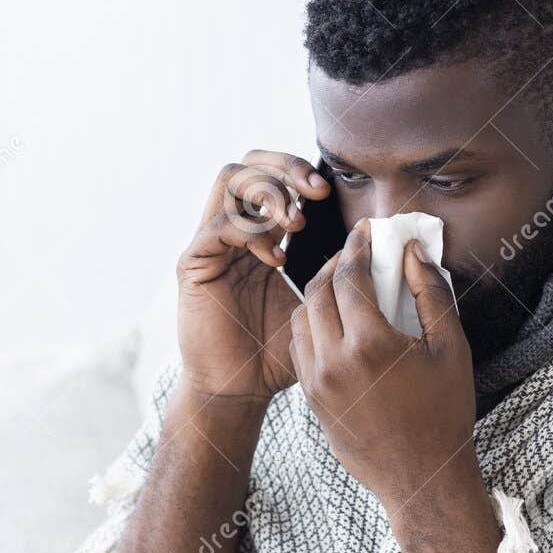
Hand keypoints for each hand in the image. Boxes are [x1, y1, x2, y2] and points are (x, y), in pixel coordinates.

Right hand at [177, 151, 330, 402]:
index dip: (299, 171)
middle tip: (314, 192)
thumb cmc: (274, 351)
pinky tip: (275, 259)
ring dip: (268, 192)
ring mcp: (210, 245)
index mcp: (258, 235)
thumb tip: (358, 234)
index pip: (270, 175)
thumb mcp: (315, 302)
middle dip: (285, 168)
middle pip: (248, 164)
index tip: (328, 192)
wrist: (241, 388)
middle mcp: (231, 232)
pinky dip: (251, 232)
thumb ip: (330, 268)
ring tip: (295, 223)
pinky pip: (218, 226)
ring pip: (229, 180)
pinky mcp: (194, 264)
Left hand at [288, 219, 478, 513]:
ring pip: (302, 317)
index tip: (366, 232)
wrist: (420, 477)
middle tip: (354, 252)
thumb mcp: (449, 348)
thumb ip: (431, 294)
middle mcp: (334, 361)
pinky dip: (312, 324)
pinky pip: (300, 347)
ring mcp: (317, 382)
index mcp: (370, 345)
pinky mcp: (311, 399)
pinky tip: (334, 320)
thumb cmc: (444, 413)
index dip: (357, 248)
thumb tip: (413, 252)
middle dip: (335, 264)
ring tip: (343, 284)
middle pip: (318, 291)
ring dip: (318, 293)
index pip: (350, 277)